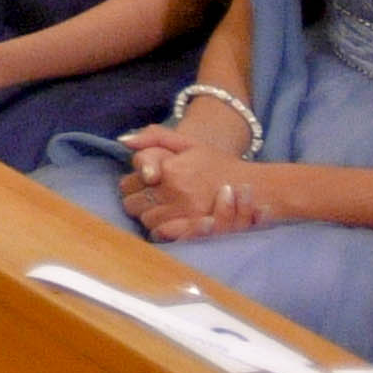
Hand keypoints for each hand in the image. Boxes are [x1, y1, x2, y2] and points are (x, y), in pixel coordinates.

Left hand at [116, 138, 264, 240]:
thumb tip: (123, 141)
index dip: (133, 185)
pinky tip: (167, 222)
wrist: (250, 186)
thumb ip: (154, 137)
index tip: (143, 184)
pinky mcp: (193, 229)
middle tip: (150, 198)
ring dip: (148, 216)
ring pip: (145, 221)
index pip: (129, 184)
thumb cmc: (215, 163)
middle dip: (137, 201)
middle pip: (132, 205)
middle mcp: (174, 192)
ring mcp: (184, 212)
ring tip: (161, 209)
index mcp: (169, 169)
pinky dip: (160, 230)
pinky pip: (161, 234)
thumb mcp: (186, 142)